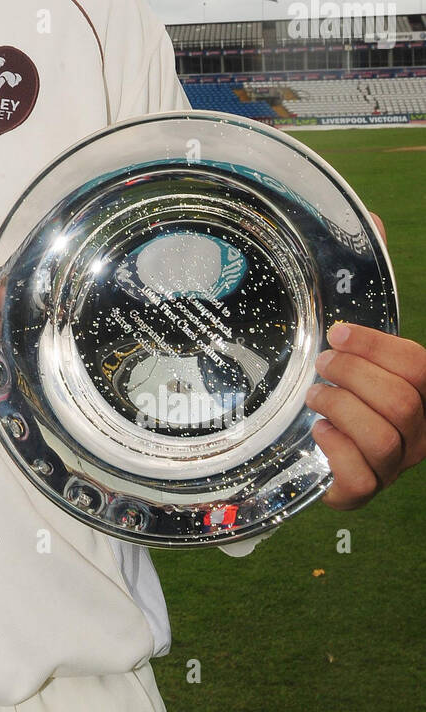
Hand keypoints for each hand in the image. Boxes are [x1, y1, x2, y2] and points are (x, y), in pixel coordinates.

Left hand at [304, 211, 424, 508]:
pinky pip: (361, 478)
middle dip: (354, 375)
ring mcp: (392, 467)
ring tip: (314, 397)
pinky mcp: (360, 493)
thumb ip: (363, 279)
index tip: (338, 332)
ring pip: (386, 437)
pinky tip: (316, 432)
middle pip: (405, 400)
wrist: (298, 444)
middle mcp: (417, 432)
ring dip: (341, 408)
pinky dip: (336, 450)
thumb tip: (370, 218)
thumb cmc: (332, 381)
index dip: (379, 345)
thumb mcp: (347, 334)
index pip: (420, 365)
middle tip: (320, 365)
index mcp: (420, 390)